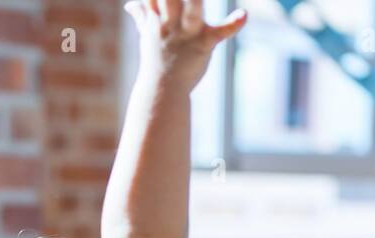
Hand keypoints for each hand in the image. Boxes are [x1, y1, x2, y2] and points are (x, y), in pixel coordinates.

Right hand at [124, 0, 247, 91]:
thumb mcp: (147, 36)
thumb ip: (142, 16)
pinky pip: (220, 33)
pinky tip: (244, 15)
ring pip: (192, 9)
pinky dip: (233, 24)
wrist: (162, 92)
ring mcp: (187, 34)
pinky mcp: (204, 45)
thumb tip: (130, 4)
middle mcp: (170, 22)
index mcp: (156, 17)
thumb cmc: (157, 62)